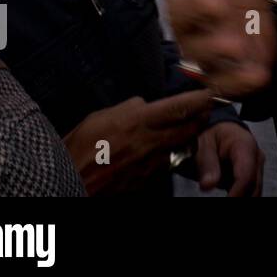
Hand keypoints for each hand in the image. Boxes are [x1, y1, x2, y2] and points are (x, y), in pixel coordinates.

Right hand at [62, 91, 213, 194]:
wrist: (67, 183)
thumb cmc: (77, 148)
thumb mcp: (99, 118)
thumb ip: (127, 109)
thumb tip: (144, 104)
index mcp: (136, 122)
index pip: (179, 108)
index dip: (199, 99)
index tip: (209, 93)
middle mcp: (148, 142)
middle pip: (190, 128)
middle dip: (202, 117)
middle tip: (206, 109)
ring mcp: (150, 164)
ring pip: (182, 146)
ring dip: (188, 136)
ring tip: (188, 126)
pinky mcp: (147, 180)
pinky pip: (167, 164)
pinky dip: (170, 154)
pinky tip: (163, 149)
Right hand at [166, 0, 276, 98]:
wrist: (247, 21)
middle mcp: (190, 14)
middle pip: (185, 13)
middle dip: (200, 10)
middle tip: (220, 4)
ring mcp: (205, 45)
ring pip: (203, 51)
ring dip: (220, 50)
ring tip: (241, 46)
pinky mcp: (224, 72)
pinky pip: (226, 81)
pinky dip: (240, 82)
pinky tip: (258, 76)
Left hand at [195, 121, 263, 196]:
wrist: (222, 130)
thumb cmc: (214, 135)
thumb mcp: (204, 144)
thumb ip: (206, 163)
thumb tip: (208, 185)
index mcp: (244, 145)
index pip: (246, 175)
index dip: (236, 193)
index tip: (227, 200)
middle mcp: (256, 157)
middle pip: (253, 186)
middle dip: (239, 197)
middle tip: (223, 198)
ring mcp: (256, 167)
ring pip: (253, 191)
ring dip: (239, 195)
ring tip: (225, 194)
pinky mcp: (253, 176)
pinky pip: (249, 191)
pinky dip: (238, 195)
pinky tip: (229, 194)